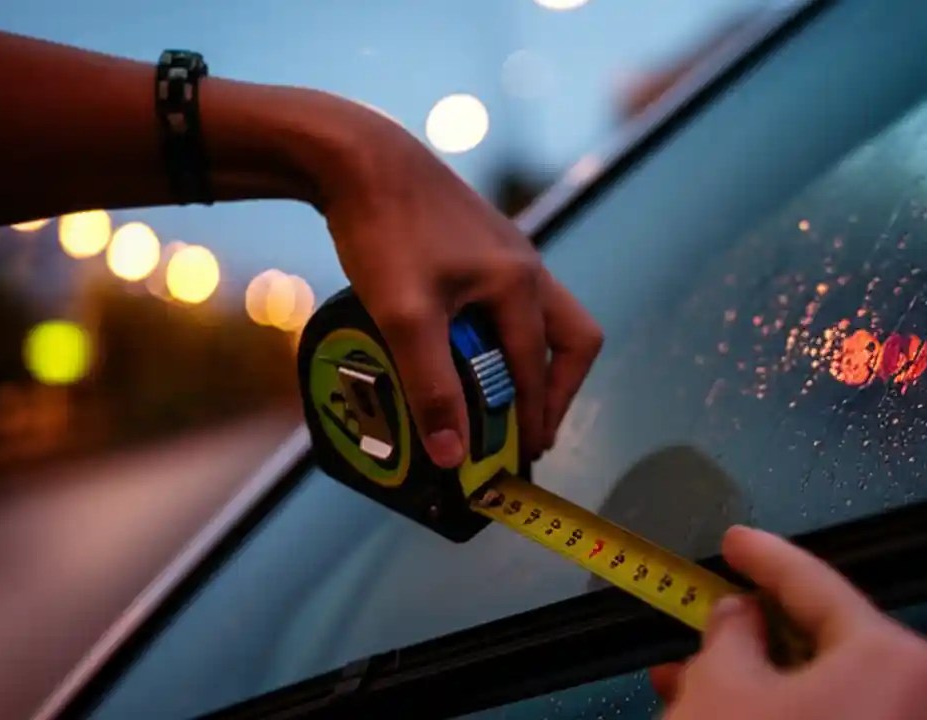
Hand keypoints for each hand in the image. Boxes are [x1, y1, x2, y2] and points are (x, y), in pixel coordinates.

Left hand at [309, 97, 602, 466]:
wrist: (355, 156)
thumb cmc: (383, 230)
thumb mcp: (404, 318)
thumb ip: (431, 388)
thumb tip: (452, 456)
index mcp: (520, 284)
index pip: (539, 369)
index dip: (533, 419)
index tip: (521, 458)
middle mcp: (527, 266)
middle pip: (571, 339)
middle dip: (557, 390)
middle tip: (532, 427)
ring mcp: (507, 249)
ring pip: (544, 317)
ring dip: (531, 360)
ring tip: (502, 394)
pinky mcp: (481, 241)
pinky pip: (512, 298)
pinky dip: (503, 333)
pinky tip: (465, 345)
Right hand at [650, 526, 926, 719]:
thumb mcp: (719, 688)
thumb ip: (729, 633)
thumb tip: (740, 614)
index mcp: (892, 657)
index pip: (816, 584)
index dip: (764, 556)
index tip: (733, 540)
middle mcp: (924, 698)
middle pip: (827, 644)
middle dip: (754, 633)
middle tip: (703, 619)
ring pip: (827, 695)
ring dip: (758, 683)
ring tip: (686, 679)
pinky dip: (785, 719)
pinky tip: (728, 716)